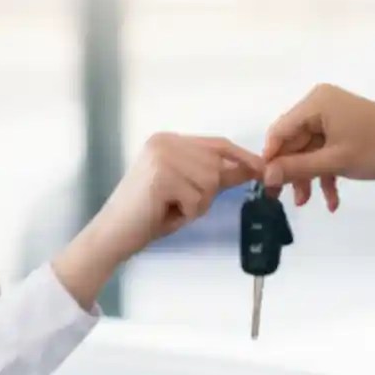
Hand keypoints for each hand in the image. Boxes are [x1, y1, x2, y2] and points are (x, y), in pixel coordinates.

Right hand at [95, 133, 263, 259]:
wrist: (111, 234)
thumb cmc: (148, 215)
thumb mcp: (187, 189)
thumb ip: (215, 175)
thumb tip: (251, 169)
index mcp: (169, 140)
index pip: (218, 143)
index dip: (242, 157)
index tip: (262, 169)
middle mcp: (165, 142)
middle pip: (216, 166)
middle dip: (206, 193)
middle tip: (178, 206)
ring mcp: (162, 157)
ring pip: (210, 183)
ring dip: (196, 205)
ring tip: (170, 209)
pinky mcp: (161, 177)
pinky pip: (197, 200)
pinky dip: (186, 214)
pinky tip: (164, 214)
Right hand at [261, 84, 374, 210]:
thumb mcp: (334, 161)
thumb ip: (297, 167)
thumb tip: (265, 175)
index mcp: (314, 103)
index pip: (279, 132)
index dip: (271, 159)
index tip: (266, 187)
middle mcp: (320, 105)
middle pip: (294, 142)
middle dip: (294, 172)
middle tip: (287, 201)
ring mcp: (333, 117)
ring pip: (310, 150)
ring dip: (310, 176)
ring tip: (308, 203)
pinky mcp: (345, 129)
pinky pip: (327, 151)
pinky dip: (327, 172)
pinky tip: (332, 199)